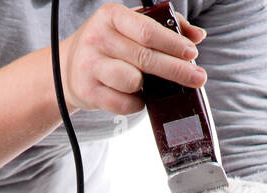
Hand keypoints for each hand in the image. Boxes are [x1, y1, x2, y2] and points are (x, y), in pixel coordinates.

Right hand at [59, 4, 206, 114]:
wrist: (68, 68)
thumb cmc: (109, 45)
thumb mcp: (130, 28)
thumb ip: (164, 27)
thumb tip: (198, 35)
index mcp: (111, 15)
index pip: (147, 30)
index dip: (173, 44)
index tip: (192, 53)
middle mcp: (98, 37)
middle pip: (145, 58)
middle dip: (176, 70)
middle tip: (198, 77)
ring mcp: (90, 65)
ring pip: (133, 82)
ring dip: (146, 87)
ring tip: (145, 83)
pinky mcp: (88, 91)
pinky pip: (123, 104)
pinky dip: (135, 104)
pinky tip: (134, 97)